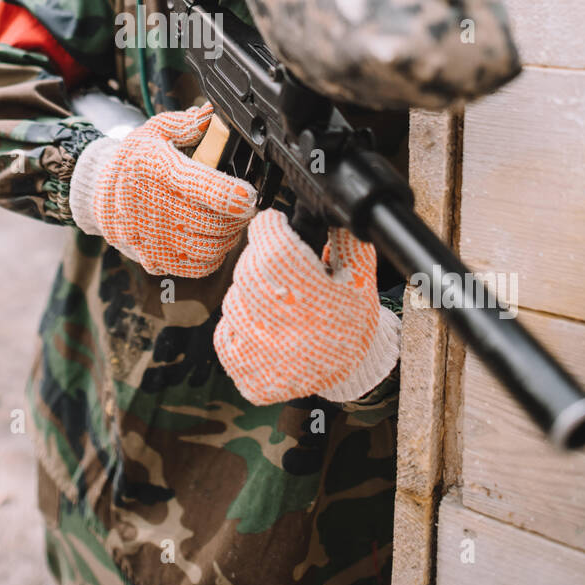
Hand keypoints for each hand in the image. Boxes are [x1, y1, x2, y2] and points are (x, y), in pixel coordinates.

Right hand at [68, 101, 257, 275]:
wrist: (99, 193)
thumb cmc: (134, 160)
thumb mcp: (155, 131)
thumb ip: (186, 124)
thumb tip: (212, 116)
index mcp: (155, 169)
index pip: (198, 186)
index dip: (229, 195)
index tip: (250, 197)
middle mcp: (150, 206)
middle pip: (210, 222)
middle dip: (238, 216)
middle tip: (245, 206)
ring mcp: (151, 237)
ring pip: (207, 248)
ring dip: (229, 236)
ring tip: (232, 222)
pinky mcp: (153, 258)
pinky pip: (195, 267)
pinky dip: (213, 256)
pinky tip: (214, 240)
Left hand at [214, 208, 399, 404]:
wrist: (352, 374)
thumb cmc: (351, 320)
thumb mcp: (360, 278)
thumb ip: (344, 238)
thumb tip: (327, 207)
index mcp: (318, 301)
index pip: (275, 249)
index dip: (270, 228)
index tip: (274, 224)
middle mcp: (289, 332)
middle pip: (250, 272)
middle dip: (260, 258)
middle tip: (278, 264)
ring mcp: (266, 357)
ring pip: (234, 301)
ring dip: (249, 293)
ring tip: (276, 300)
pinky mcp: (250, 377)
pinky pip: (224, 334)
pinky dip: (240, 324)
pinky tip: (264, 326)